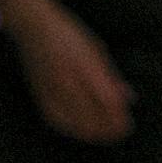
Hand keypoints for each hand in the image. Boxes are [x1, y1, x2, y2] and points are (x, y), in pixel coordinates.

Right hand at [10, 0, 133, 143]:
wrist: (33, 27)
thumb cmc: (69, 35)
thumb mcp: (96, 51)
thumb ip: (110, 77)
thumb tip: (128, 98)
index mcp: (84, 66)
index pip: (106, 100)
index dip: (118, 117)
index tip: (127, 125)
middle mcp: (67, 79)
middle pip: (91, 115)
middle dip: (108, 128)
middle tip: (121, 132)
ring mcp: (52, 88)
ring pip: (75, 121)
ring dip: (93, 132)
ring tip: (106, 134)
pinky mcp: (40, 94)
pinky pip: (57, 119)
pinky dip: (73, 128)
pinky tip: (83, 130)